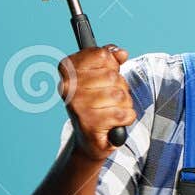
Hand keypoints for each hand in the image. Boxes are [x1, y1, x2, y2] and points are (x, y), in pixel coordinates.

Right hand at [59, 44, 133, 159]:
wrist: (88, 140)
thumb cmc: (96, 105)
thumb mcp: (101, 76)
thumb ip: (109, 59)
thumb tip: (120, 53)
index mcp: (68, 71)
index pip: (101, 55)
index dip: (111, 65)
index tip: (106, 76)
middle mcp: (68, 88)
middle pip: (112, 76)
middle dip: (120, 88)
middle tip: (109, 99)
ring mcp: (78, 106)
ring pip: (119, 95)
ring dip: (124, 105)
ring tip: (111, 111)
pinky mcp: (90, 125)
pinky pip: (123, 114)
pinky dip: (126, 118)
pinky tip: (114, 122)